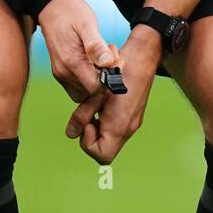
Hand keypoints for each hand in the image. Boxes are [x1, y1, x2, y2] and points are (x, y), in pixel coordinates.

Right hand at [37, 0, 120, 101]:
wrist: (50, 6)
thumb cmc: (70, 12)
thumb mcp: (86, 24)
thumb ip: (96, 45)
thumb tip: (108, 64)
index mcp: (71, 62)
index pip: (95, 88)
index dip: (110, 79)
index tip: (116, 61)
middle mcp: (64, 72)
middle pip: (92, 91)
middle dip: (107, 77)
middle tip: (111, 54)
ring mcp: (61, 74)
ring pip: (86, 90)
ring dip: (99, 77)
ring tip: (103, 54)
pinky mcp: (61, 72)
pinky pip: (79, 84)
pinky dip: (91, 75)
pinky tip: (95, 58)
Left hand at [64, 26, 162, 163]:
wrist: (142, 57)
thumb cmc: (118, 71)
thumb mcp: (95, 93)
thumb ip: (82, 115)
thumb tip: (70, 133)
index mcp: (120, 126)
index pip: (101, 155)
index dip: (87, 143)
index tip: (87, 122)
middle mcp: (128, 129)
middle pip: (104, 150)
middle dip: (90, 136)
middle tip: (88, 114)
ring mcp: (132, 123)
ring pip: (109, 140)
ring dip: (96, 128)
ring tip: (94, 106)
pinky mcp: (132, 116)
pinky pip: (115, 128)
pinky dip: (104, 121)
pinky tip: (102, 103)